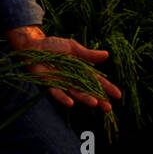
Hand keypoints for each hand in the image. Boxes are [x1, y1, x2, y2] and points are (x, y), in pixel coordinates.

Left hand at [4, 26, 120, 112]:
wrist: (34, 45)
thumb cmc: (53, 46)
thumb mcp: (72, 48)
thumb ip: (88, 54)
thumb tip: (107, 55)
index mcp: (81, 70)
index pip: (97, 81)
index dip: (107, 88)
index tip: (118, 96)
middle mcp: (73, 79)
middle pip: (88, 91)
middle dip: (99, 99)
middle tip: (109, 108)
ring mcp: (61, 83)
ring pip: (75, 93)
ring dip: (85, 99)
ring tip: (95, 104)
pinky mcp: (49, 84)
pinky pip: (57, 93)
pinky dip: (63, 98)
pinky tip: (71, 103)